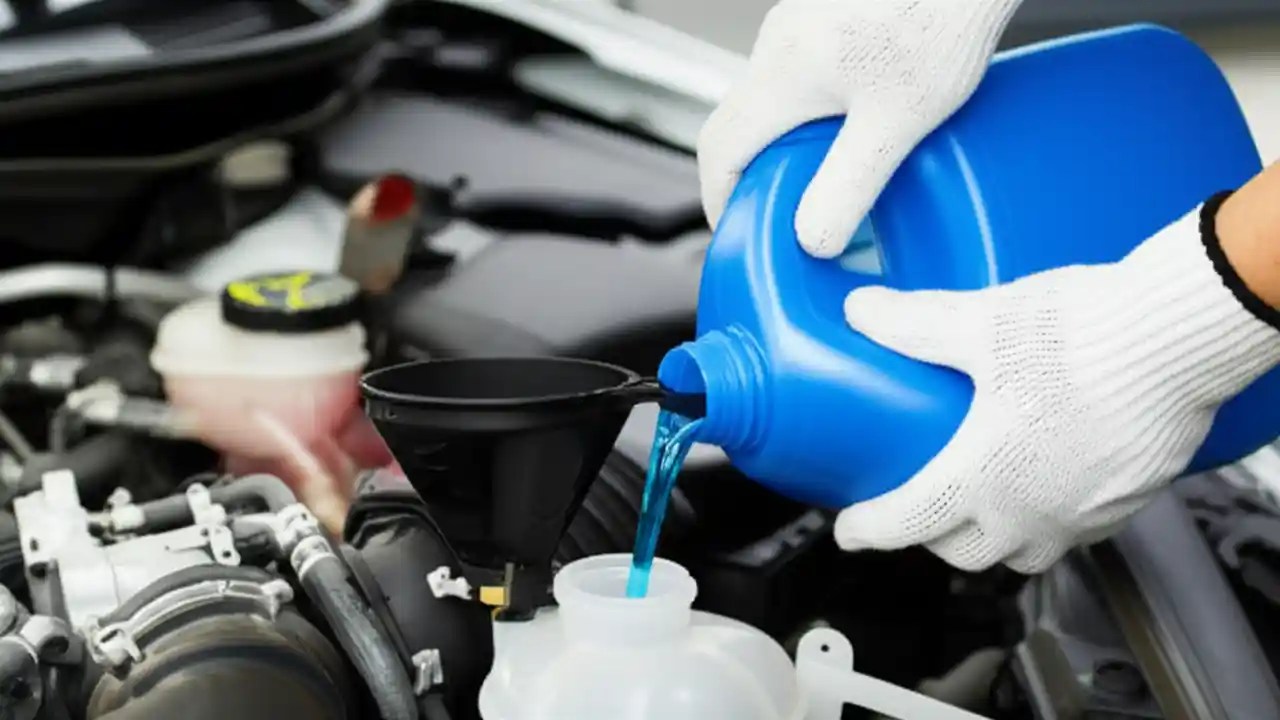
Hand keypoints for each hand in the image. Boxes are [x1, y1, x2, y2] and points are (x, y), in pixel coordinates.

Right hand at [698, 0, 1022, 257]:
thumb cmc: (941, 23)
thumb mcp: (896, 125)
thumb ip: (848, 188)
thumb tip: (813, 239)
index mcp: (781, 74)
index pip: (718, 149)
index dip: (719, 199)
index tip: (736, 230)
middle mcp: (778, 43)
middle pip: (738, 123)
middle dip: (750, 174)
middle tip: (778, 213)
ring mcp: (800, 23)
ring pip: (769, 98)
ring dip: (783, 141)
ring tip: (825, 176)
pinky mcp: (827, 14)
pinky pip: (799, 74)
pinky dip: (808, 112)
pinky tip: (855, 125)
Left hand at [834, 203, 1279, 572]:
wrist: (1179, 340)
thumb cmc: (1082, 338)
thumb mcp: (981, 324)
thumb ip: (915, 323)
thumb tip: (861, 310)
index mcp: (984, 479)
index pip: (909, 523)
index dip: (869, 529)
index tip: (849, 531)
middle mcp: (1033, 512)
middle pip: (965, 553)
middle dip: (930, 538)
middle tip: (915, 507)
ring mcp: (1084, 513)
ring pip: (1023, 553)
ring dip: (993, 539)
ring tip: (980, 503)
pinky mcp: (1126, 501)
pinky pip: (1076, 532)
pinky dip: (1048, 520)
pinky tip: (1047, 481)